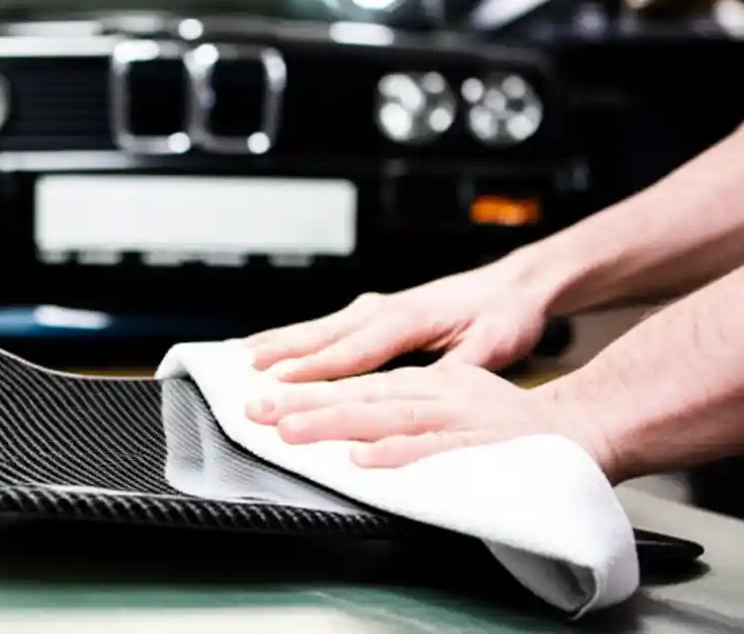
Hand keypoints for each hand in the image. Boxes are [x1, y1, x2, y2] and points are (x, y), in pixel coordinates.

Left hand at [243, 361, 616, 476]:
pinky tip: (365, 459)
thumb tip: (355, 421)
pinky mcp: (482, 441)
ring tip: (291, 431)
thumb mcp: (449, 395)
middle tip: (256, 409)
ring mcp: (456, 415)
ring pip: (386, 415)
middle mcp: (434, 390)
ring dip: (336, 423)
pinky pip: (435, 448)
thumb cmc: (509, 417)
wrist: (582, 425)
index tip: (259, 390)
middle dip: (303, 402)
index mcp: (423, 380)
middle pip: (359, 394)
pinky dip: (400, 452)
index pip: (354, 379)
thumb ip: (404, 404)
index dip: (307, 384)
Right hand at [244, 261, 549, 382]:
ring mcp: (378, 308)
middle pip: (324, 333)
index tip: (282, 379)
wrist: (515, 285)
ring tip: (243, 354)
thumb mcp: (495, 347)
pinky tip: (276, 344)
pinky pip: (329, 326)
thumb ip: (458, 368)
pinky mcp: (377, 313)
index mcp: (409, 319)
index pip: (354, 349)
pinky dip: (297, 336)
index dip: (316, 366)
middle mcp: (386, 309)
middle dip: (282, 351)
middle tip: (243, 367)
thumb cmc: (505, 316)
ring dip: (281, 341)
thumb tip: (428, 389)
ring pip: (320, 327)